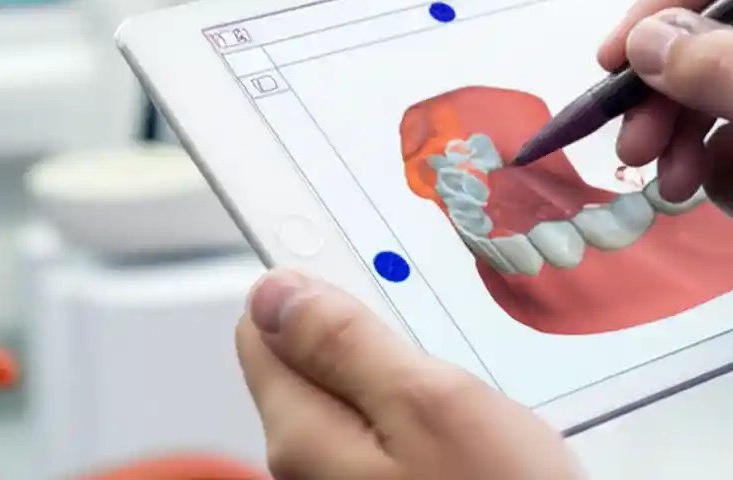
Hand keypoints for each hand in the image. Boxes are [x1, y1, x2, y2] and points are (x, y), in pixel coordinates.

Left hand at [236, 269, 582, 479]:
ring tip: (467, 389)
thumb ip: (345, 344)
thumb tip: (273, 291)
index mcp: (303, 436)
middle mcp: (310, 469)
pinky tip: (472, 428)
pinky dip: (425, 412)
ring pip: (358, 396)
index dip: (312, 289)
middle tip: (442, 346)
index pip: (260, 329)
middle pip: (311, 362)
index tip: (371, 273)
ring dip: (405, 374)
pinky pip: (389, 432)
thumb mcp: (431, 403)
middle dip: (370, 336)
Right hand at [598, 0, 732, 418]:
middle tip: (634, 147)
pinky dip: (725, 177)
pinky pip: (728, 136)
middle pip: (706, 26)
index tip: (621, 56)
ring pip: (708, 86)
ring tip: (678, 188)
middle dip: (666, 90)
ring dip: (684, 139)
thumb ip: (719, 73)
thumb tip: (644, 40)